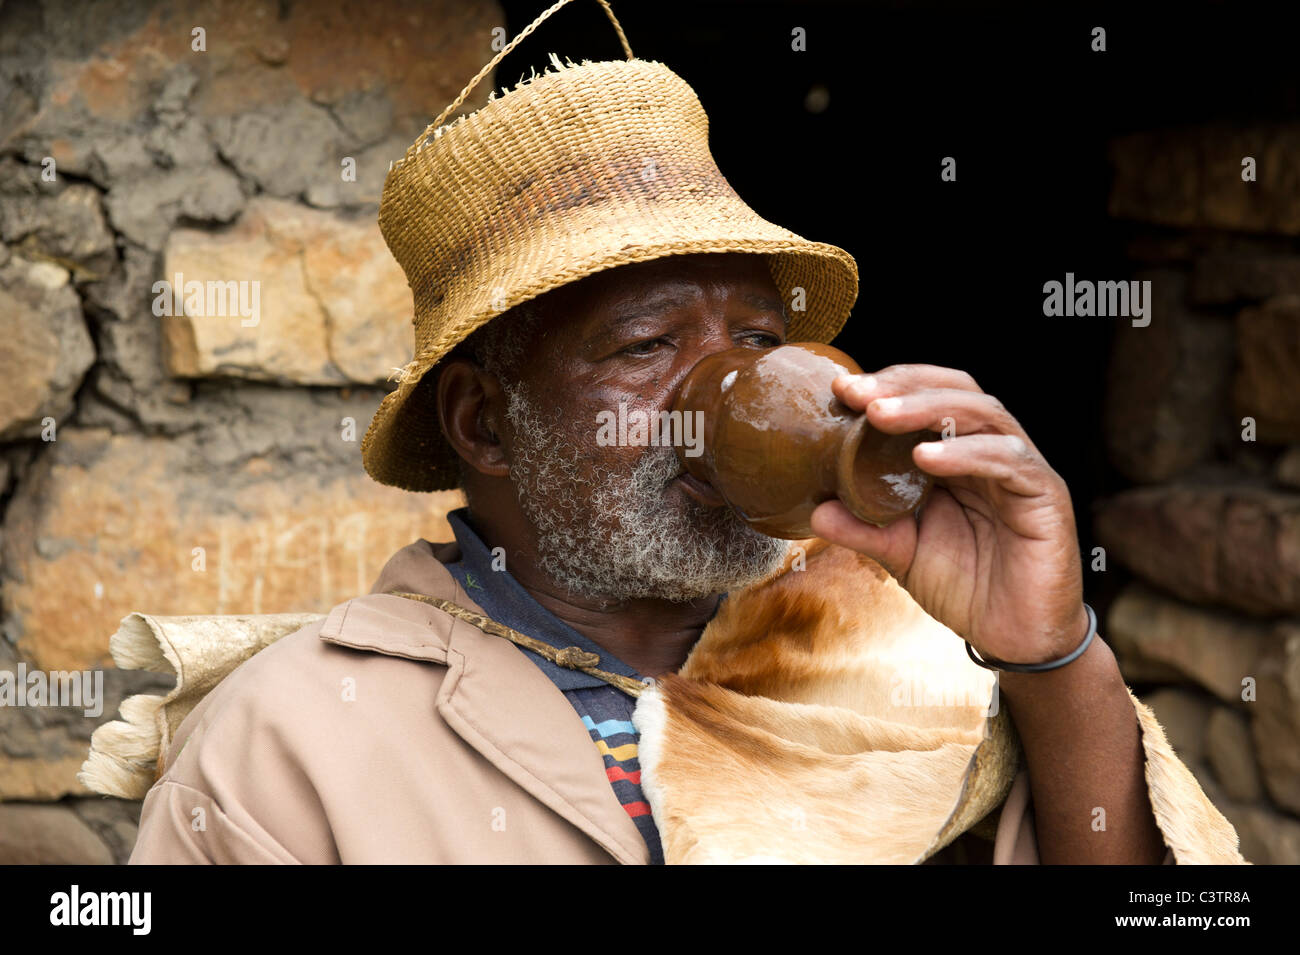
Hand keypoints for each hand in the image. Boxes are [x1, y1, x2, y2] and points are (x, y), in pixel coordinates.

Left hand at [809, 364, 1088, 665]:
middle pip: (955, 391)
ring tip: (880, 415)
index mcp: (958, 456)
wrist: (1015, 637)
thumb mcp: (902, 553)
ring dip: (928, 408)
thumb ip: (863, 529)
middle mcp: (991, 451)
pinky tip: (926, 457)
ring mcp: (1021, 469)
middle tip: (856, 394)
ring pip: (983, 414)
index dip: (887, 388)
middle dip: (904, 386)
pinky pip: (1009, 460)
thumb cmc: (966, 587)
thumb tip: (815, 508)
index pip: (927, 400)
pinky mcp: (1046, 495)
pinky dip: (966, 453)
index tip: (840, 391)